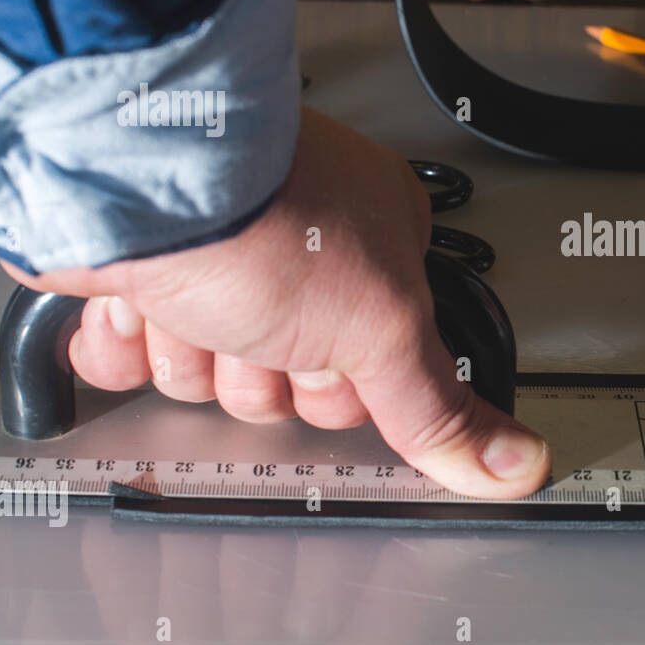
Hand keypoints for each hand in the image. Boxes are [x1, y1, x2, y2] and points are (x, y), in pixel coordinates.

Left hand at [3, 107, 549, 498]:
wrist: (136, 181)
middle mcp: (297, 257)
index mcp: (376, 249)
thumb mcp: (383, 328)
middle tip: (265, 324)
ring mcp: (217, 266)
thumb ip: (441, 407)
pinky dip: (128, 341)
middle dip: (263, 372)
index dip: (344, 382)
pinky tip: (145, 300)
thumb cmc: (263, 216)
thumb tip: (516, 463)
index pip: (374, 373)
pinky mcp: (141, 278)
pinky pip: (131, 357)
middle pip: (288, 386)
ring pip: (209, 377)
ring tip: (200, 299)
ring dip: (194, 354)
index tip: (335, 356)